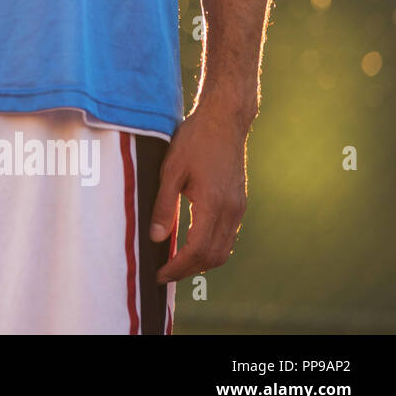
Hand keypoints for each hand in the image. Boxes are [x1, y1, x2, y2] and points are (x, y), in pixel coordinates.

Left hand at [149, 97, 251, 283]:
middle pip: (214, 257)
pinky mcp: (239, 202)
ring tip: (176, 263)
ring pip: (224, 249)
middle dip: (189, 270)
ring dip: (201, 261)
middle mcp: (231, 211)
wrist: (224, 121)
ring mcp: (238, 207)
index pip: (197, 250)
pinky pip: (228, 235)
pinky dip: (211, 247)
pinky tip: (193, 243)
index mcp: (213, 205)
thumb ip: (163, 206)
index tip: (159, 274)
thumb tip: (155, 238)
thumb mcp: (170, 171)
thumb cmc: (194, 141)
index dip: (177, 267)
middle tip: (164, 273)